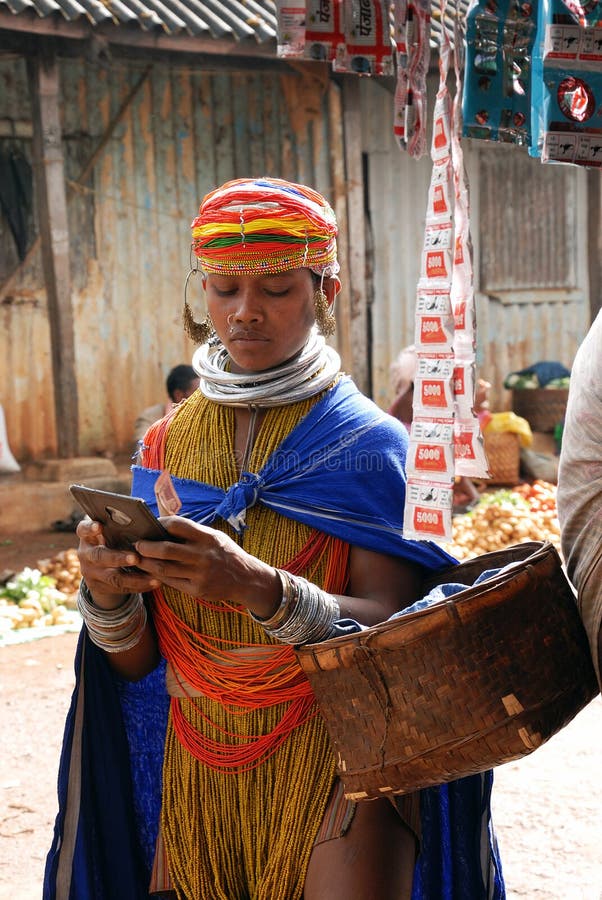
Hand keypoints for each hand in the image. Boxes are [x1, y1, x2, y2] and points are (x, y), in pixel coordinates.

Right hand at [76, 517, 160, 607]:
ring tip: (154, 577)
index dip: (90, 528)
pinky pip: (121, 589)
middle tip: (135, 558)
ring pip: (113, 578)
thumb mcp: (109, 533)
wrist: (99, 567)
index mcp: (87, 537)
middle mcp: (85, 555)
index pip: (83, 530)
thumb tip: (141, 522)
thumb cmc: (111, 540)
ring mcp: (91, 573)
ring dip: (135, 578)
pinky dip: (139, 586)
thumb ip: (118, 528)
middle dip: (117, 558)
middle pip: (99, 557)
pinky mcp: (100, 587)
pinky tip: (154, 583)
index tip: (99, 526)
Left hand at [132, 516, 280, 616]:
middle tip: (136, 544)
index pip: (177, 525)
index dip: (160, 523)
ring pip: (164, 568)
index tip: (150, 524)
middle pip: (166, 549)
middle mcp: (204, 555)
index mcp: (208, 537)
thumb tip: (163, 525)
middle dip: (146, 546)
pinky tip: (150, 571)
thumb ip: (192, 532)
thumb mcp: (214, 537)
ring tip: (137, 558)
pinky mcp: (197, 590)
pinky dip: (157, 576)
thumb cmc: (225, 553)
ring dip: (146, 563)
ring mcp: (200, 574)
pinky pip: (171, 582)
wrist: (247, 579)